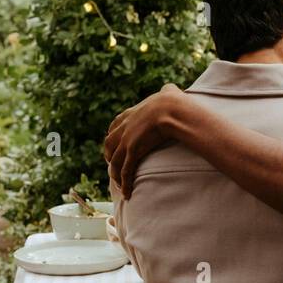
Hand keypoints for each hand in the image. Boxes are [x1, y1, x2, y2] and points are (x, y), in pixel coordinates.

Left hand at [104, 83, 183, 197]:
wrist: (172, 110)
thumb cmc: (173, 102)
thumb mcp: (168, 92)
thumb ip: (167, 91)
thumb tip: (171, 89)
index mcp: (131, 114)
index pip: (115, 125)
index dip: (113, 136)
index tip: (114, 144)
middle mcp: (124, 127)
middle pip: (109, 144)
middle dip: (109, 156)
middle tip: (113, 166)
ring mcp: (126, 140)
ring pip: (115, 161)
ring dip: (115, 174)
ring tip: (120, 185)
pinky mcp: (132, 151)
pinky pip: (125, 171)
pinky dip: (125, 183)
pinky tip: (127, 193)